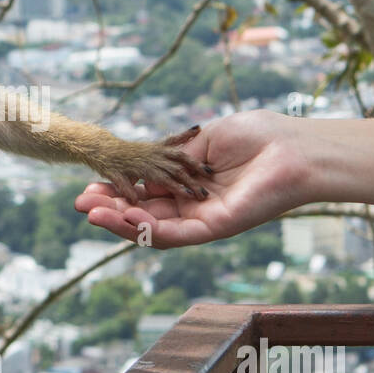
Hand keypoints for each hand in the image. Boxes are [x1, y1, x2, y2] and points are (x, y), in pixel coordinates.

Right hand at [75, 111, 312, 247]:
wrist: (294, 147)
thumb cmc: (259, 137)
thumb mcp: (202, 142)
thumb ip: (170, 156)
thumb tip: (139, 163)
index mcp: (190, 186)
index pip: (146, 194)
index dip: (117, 192)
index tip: (91, 185)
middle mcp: (194, 207)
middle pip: (143, 216)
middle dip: (109, 210)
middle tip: (79, 203)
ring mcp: (203, 221)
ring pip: (152, 230)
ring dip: (118, 223)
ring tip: (90, 213)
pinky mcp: (214, 230)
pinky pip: (173, 235)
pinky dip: (144, 230)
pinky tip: (121, 217)